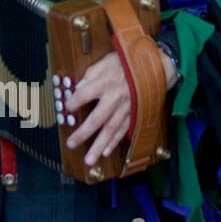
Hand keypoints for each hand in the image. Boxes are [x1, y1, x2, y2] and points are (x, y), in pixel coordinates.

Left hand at [64, 52, 132, 166]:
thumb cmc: (127, 63)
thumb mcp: (106, 61)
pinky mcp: (134, 115)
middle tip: (71, 144)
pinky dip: (114, 143)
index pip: (83, 95)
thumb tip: (77, 88)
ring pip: (110, 131)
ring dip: (98, 146)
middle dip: (83, 134)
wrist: (155, 68)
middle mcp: (115, 98)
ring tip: (89, 160)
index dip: (72, 102)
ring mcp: (126, 109)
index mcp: (105, 82)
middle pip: (96, 119)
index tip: (66, 108)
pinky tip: (105, 153)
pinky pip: (123, 131)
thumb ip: (90, 75)